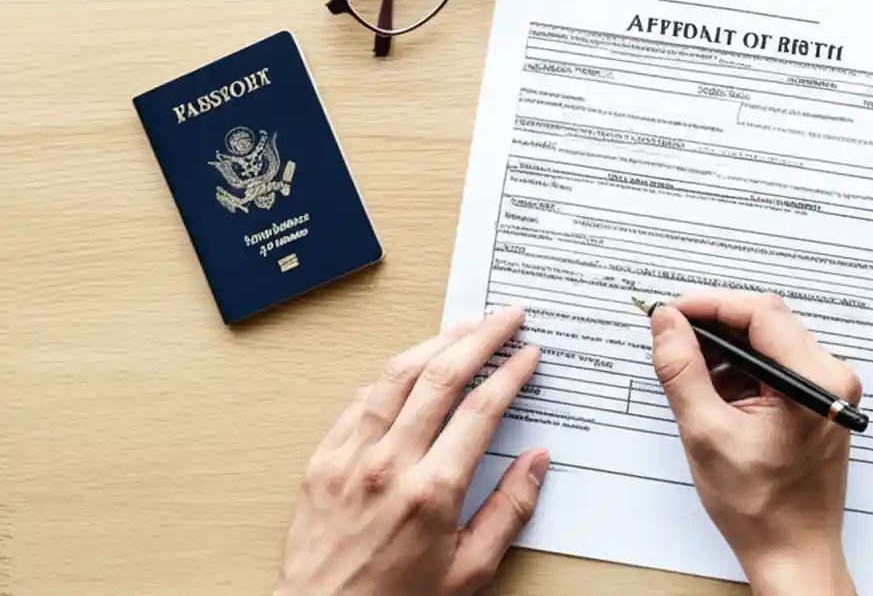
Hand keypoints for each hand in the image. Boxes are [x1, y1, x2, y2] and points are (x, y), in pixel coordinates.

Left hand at [275, 306, 548, 595]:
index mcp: (432, 491)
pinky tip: (409, 366)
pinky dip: (389, 376)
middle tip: (506, 317)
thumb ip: (509, 511)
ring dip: (434, 343)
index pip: (481, 410)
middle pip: (441, 377)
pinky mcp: (321, 461)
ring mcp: (350, 458)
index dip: (510, 374)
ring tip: (463, 326)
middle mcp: (389, 464)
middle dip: (480, 338)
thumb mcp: (470, 571)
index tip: (529, 354)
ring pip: (396, 377)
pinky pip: (359, 402)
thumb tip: (537, 462)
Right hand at [649, 291, 860, 595]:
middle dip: (714, 326)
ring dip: (725, 351)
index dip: (709, 304)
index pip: (760, 313)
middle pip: (766, 322)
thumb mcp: (707, 433)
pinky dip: (739, 371)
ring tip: (690, 376)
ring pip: (767, 342)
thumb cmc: (761, 508)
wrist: (792, 552)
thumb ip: (682, 371)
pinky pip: (773, 366)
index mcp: (813, 380)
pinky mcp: (815, 400)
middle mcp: (830, 377)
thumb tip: (667, 323)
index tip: (670, 312)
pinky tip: (714, 395)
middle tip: (670, 337)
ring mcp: (826, 388)